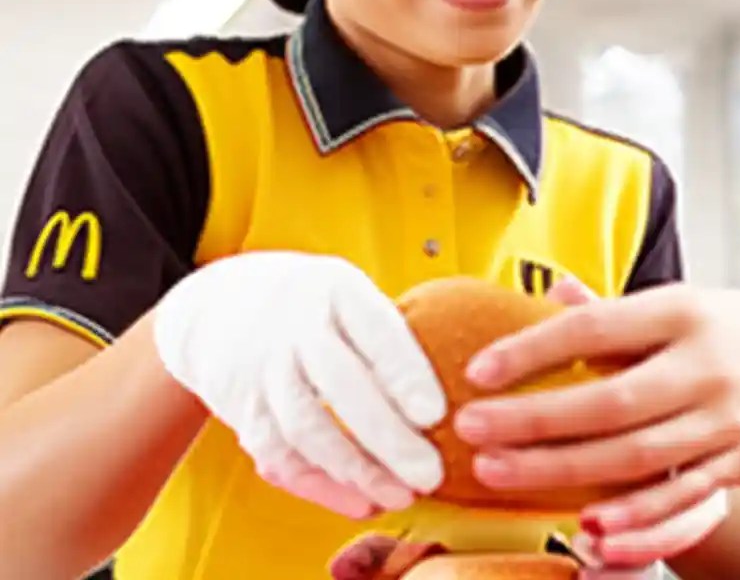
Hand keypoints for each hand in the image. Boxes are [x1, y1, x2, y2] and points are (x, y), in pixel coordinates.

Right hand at [154, 251, 446, 518]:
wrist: (219, 305)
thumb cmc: (315, 307)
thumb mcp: (351, 295)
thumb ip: (393, 335)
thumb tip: (467, 387)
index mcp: (335, 290)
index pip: (373, 330)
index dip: (403, 372)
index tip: (435, 414)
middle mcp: (294, 326)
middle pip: (339, 383)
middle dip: (386, 434)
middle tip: (429, 473)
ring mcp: (263, 368)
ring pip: (305, 425)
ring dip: (354, 468)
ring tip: (400, 495)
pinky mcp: (241, 409)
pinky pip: (278, 454)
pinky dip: (319, 484)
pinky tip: (360, 502)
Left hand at [459, 282, 739, 560]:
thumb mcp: (688, 304)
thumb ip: (618, 310)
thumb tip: (553, 290)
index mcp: (683, 313)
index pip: (597, 328)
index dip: (534, 349)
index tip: (479, 370)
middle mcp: (703, 365)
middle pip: (609, 400)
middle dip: (533, 420)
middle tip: (471, 430)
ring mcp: (723, 419)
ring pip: (634, 454)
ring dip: (562, 469)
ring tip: (499, 471)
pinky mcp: (736, 464)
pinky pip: (680, 496)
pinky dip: (634, 515)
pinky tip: (586, 525)